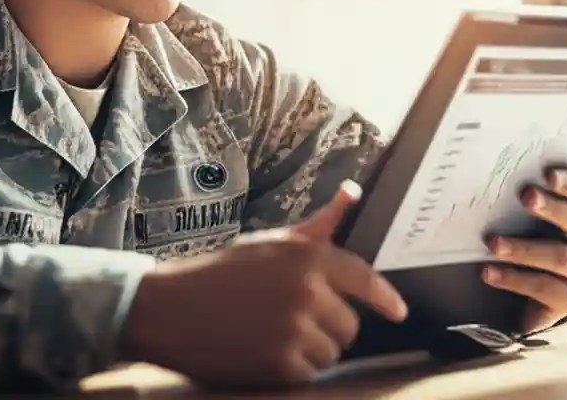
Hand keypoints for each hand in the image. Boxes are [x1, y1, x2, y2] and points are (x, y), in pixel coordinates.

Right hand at [120, 181, 407, 387]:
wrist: (168, 308)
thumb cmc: (218, 271)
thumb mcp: (269, 242)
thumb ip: (317, 226)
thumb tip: (353, 191)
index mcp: (307, 256)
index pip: (364, 279)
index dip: (385, 298)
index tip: (398, 312)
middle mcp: (307, 291)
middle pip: (349, 325)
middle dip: (326, 326)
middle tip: (288, 318)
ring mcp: (295, 329)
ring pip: (331, 353)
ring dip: (309, 350)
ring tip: (270, 333)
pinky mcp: (280, 364)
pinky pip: (308, 375)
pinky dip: (290, 369)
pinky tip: (261, 351)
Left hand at [483, 167, 566, 333]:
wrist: (528, 296)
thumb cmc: (527, 239)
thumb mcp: (527, 216)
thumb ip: (526, 197)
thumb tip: (491, 172)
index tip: (548, 174)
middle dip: (552, 208)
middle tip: (526, 195)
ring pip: (560, 257)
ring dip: (524, 248)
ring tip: (493, 243)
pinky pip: (544, 287)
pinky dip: (514, 278)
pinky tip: (489, 273)